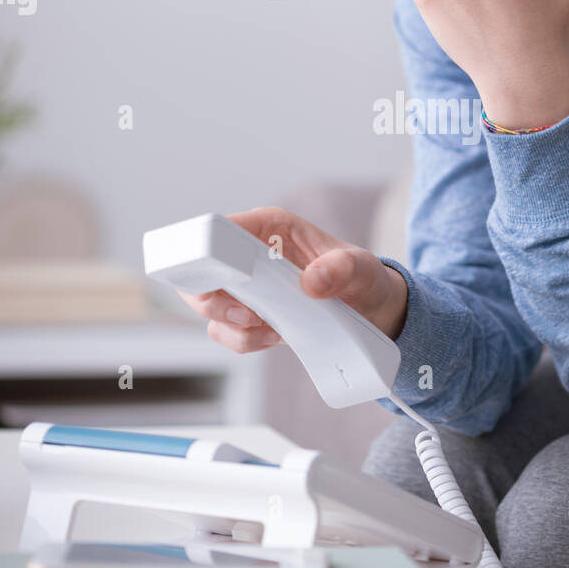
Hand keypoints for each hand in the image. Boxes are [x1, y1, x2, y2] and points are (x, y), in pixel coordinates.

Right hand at [177, 206, 408, 351]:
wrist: (369, 310)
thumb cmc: (361, 278)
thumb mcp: (362, 269)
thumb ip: (342, 268)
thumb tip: (312, 281)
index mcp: (269, 228)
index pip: (222, 229)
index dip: (211, 251)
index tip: (226, 276)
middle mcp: (249, 254)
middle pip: (199, 271)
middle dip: (211, 299)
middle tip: (248, 315)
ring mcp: (245, 286)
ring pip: (208, 306)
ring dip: (233, 325)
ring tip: (272, 328)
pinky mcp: (248, 314)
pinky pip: (226, 331)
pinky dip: (245, 340)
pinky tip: (275, 336)